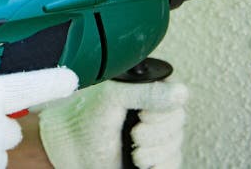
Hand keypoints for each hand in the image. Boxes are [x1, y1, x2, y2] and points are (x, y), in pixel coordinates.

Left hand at [38, 77, 187, 168]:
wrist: (69, 150)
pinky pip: (173, 162)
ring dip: (156, 151)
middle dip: (156, 133)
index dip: (163, 108)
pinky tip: (142, 163)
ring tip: (134, 152)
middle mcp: (151, 109)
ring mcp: (154, 134)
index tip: (143, 115)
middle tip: (134, 134)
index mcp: (142, 88)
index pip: (176, 94)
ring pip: (176, 144)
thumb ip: (146, 93)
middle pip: (178, 121)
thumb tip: (181, 92)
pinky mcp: (154, 156)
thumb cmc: (83, 120)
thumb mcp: (113, 99)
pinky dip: (161, 165)